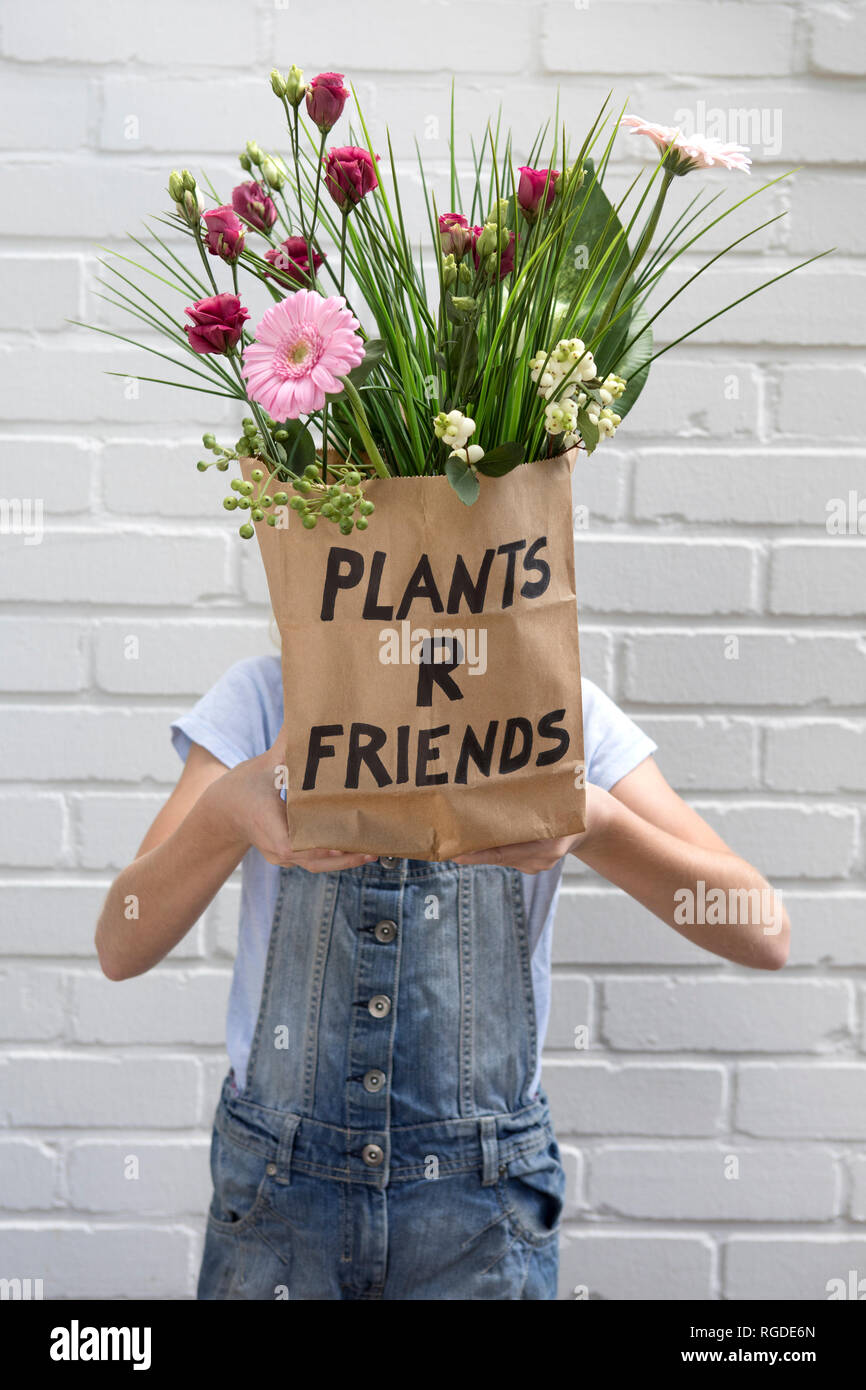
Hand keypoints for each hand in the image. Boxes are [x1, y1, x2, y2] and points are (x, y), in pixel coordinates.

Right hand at [203, 721, 376, 872]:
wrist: (221, 814)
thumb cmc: (241, 788)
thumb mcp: (263, 766)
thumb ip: (286, 744)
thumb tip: (301, 716)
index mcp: (269, 827)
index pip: (295, 845)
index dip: (319, 846)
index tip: (342, 845)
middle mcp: (277, 849)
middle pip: (315, 860)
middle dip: (345, 858)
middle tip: (373, 849)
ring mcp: (283, 857)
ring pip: (317, 865)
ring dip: (345, 861)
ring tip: (373, 850)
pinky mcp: (290, 857)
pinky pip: (316, 861)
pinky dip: (336, 857)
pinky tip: (359, 849)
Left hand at [451, 782, 608, 873]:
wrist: (595, 820)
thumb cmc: (574, 800)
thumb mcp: (557, 794)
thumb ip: (529, 796)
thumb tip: (494, 783)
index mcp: (549, 845)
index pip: (504, 852)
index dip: (477, 853)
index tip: (454, 853)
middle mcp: (541, 859)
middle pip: (498, 855)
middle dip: (472, 846)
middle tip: (445, 840)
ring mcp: (537, 864)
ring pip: (501, 855)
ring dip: (480, 845)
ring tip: (454, 835)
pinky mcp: (533, 862)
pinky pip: (507, 854)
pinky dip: (492, 844)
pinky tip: (475, 834)